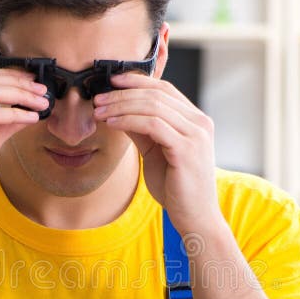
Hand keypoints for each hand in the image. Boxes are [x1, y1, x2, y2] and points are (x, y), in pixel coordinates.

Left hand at [93, 73, 222, 235]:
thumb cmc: (177, 188)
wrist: (195, 217)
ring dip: (121, 106)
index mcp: (195, 120)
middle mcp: (200, 122)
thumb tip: (117, 110)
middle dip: (123, 93)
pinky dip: (129, 120)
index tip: (112, 81)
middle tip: (99, 98)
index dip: (137, 81)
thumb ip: (141, 130)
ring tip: (100, 111)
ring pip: (153, 106)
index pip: (165, 89)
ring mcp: (196, 134)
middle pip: (157, 94)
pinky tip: (112, 123)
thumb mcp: (155, 152)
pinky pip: (153, 125)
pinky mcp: (187, 149)